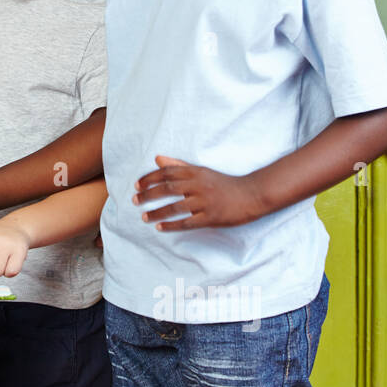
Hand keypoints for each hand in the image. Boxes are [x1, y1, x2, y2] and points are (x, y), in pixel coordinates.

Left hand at [133, 155, 264, 229]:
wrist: (252, 194)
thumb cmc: (224, 182)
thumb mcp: (201, 171)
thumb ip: (178, 165)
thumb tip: (157, 159)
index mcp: (196, 172)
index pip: (167, 173)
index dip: (149, 179)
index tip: (137, 185)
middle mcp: (199, 185)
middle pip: (168, 189)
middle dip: (148, 195)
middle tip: (134, 200)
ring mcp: (205, 202)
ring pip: (175, 207)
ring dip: (157, 212)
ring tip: (144, 217)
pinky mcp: (211, 217)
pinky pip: (188, 223)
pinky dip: (172, 225)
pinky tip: (160, 228)